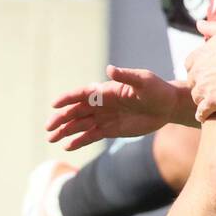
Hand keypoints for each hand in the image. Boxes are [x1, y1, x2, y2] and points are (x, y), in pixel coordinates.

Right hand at [47, 65, 181, 149]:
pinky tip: (68, 146)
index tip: (54, 104)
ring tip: (51, 139)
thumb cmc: (156, 89)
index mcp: (107, 90)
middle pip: (76, 111)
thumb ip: (126, 76)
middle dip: (61, 119)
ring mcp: (105, 117)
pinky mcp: (111, 130)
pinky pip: (92, 136)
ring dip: (66, 131)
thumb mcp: (143, 81)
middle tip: (48, 128)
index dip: (68, 98)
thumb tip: (109, 69)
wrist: (167, 106)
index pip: (83, 94)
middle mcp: (102, 104)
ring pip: (80, 125)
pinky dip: (80, 140)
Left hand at [189, 18, 215, 120]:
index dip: (201, 69)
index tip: (213, 72)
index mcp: (200, 55)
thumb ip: (211, 27)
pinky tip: (212, 112)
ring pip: (196, 97)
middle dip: (202, 84)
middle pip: (192, 82)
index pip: (190, 65)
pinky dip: (204, 114)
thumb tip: (198, 24)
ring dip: (204, 99)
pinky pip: (201, 113)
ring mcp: (205, 87)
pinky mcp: (214, 102)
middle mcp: (198, 71)